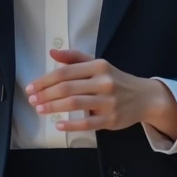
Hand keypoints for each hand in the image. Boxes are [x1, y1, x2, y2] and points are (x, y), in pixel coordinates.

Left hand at [25, 49, 176, 135]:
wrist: (145, 97)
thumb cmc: (116, 80)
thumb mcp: (98, 64)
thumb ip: (74, 58)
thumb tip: (52, 52)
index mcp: (98, 66)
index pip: (65, 72)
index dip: (45, 80)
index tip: (31, 87)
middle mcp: (103, 82)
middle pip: (67, 88)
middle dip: (45, 94)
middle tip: (32, 100)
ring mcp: (108, 102)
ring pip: (74, 104)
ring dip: (53, 107)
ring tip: (39, 109)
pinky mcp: (111, 119)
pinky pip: (87, 123)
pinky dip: (70, 124)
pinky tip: (58, 124)